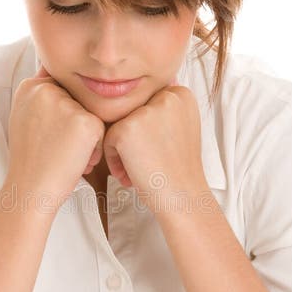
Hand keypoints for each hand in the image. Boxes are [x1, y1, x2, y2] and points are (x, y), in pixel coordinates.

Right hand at [5, 64, 104, 207]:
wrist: (31, 190)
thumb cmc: (31, 160)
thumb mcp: (26, 119)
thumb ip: (42, 98)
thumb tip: (67, 80)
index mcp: (30, 86)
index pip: (61, 86)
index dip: (64, 112)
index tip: (54, 134)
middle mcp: (46, 89)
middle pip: (78, 100)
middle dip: (75, 125)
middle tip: (58, 148)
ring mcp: (67, 104)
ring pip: (91, 115)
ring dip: (86, 138)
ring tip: (67, 156)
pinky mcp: (86, 121)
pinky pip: (101, 131)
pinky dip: (94, 150)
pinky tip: (78, 161)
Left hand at [102, 77, 207, 212]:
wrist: (182, 197)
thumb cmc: (178, 170)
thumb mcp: (182, 129)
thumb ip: (165, 110)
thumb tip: (141, 97)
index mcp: (181, 94)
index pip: (149, 104)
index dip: (149, 132)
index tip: (158, 152)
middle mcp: (166, 96)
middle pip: (133, 113)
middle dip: (135, 140)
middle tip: (147, 163)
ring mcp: (146, 111)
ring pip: (119, 124)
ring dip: (123, 150)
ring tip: (136, 171)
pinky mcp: (127, 128)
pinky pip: (109, 138)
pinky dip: (114, 159)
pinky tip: (129, 175)